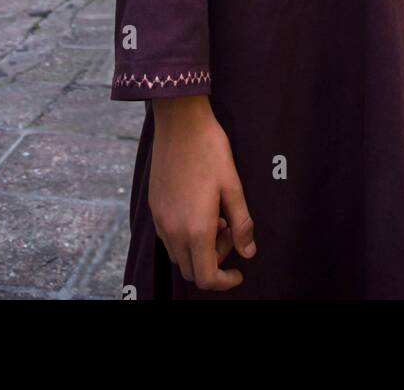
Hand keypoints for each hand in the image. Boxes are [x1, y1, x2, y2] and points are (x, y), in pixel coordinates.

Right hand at [149, 95, 255, 291]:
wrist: (180, 121)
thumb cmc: (209, 149)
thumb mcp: (233, 185)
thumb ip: (242, 223)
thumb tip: (249, 251)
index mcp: (196, 229)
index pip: (207, 277)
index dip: (225, 282)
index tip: (239, 271)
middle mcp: (173, 230)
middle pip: (192, 270)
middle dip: (214, 260)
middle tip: (230, 230)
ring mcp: (160, 219)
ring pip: (179, 254)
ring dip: (199, 248)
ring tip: (216, 216)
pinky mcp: (154, 206)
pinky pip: (168, 237)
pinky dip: (185, 235)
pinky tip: (199, 208)